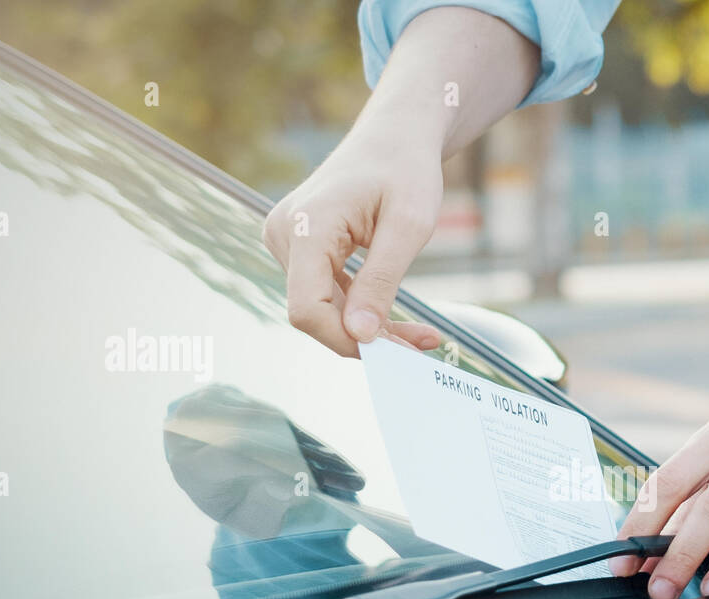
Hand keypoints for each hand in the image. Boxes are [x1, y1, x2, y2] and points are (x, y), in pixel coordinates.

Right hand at [263, 134, 444, 357]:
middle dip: (368, 339)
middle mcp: (284, 234)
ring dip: (370, 329)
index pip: (307, 309)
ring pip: (324, 310)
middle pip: (317, 314)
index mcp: (306, 225)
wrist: (394, 136)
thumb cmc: (405, 169)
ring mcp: (288, 242)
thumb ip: (381, 281)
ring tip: (422, 336)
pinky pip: (328, 296)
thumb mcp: (408, 226)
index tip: (396, 352)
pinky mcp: (301, 250)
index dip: (347, 340)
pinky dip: (363, 313)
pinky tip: (400, 322)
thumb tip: (360, 336)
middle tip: (424, 345)